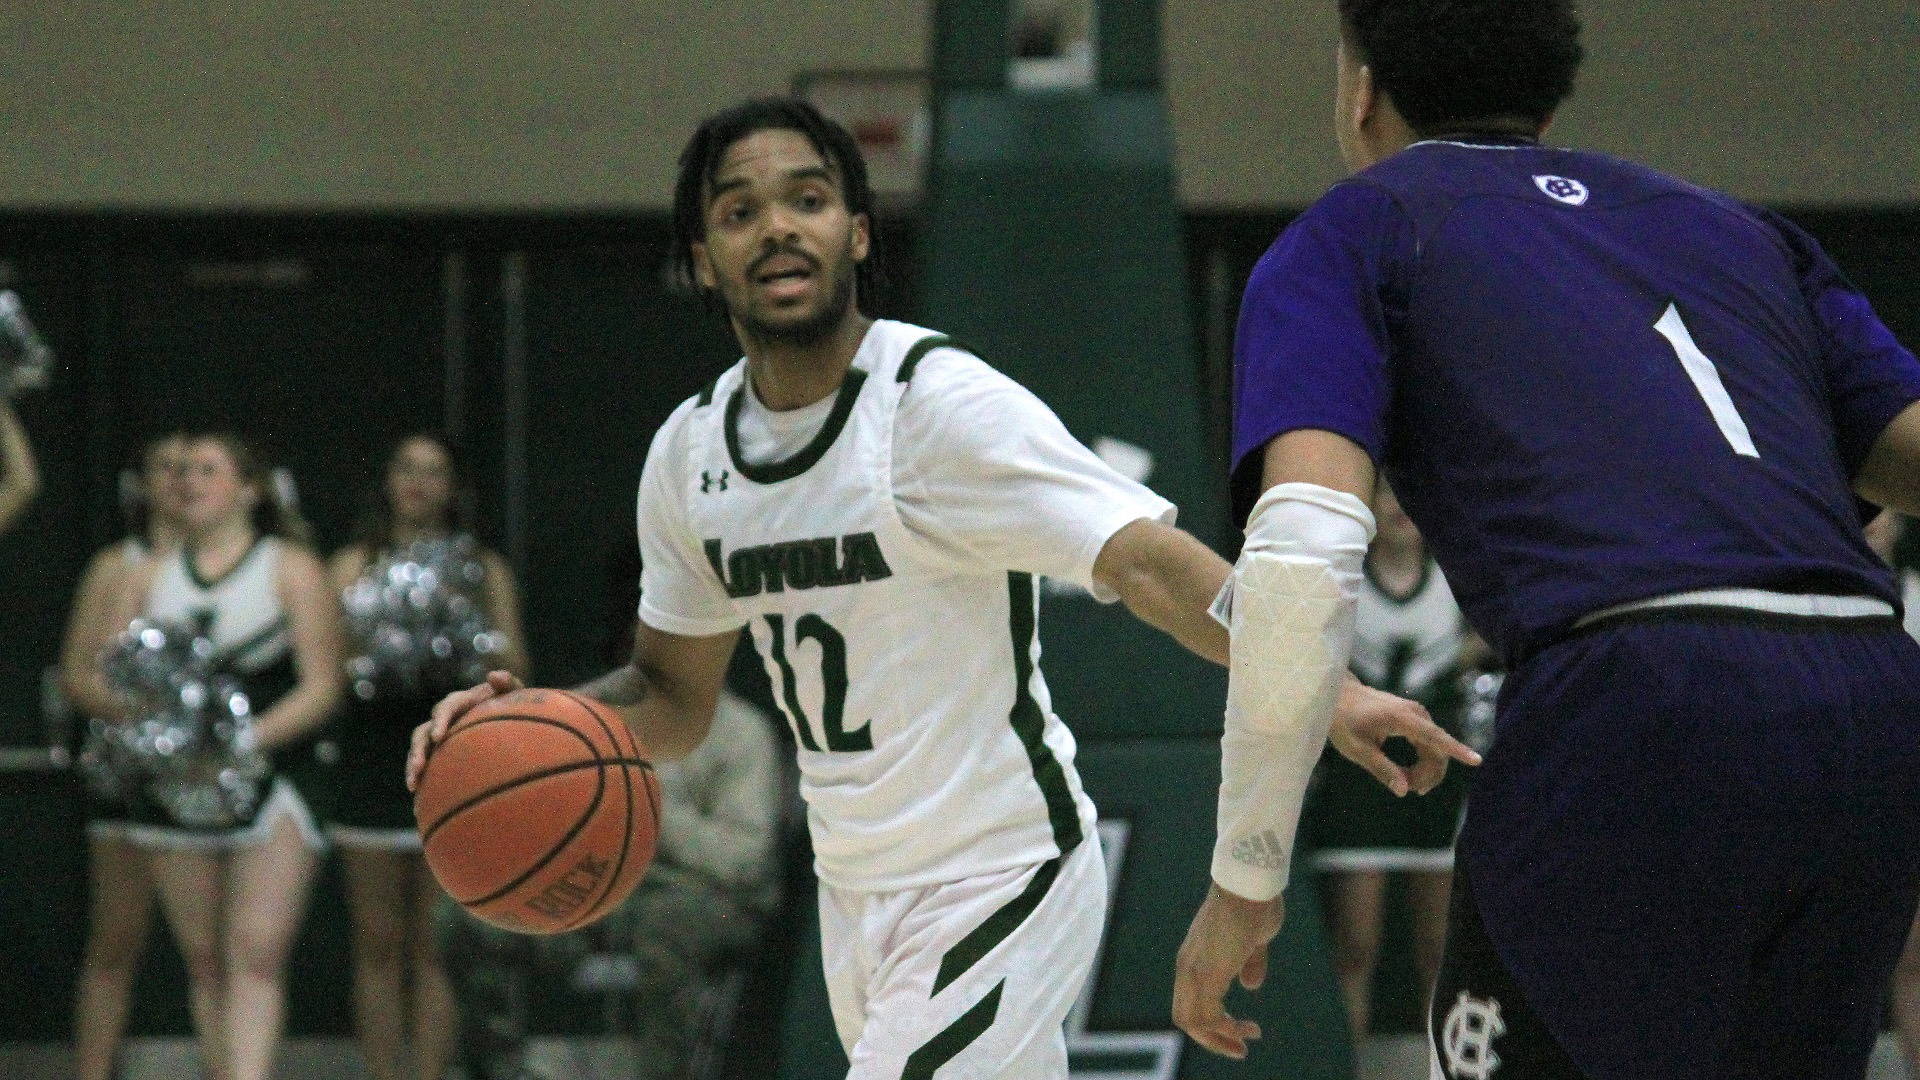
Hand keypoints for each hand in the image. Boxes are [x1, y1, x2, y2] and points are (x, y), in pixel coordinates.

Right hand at [406, 670, 523, 790]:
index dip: (440, 722)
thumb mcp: (514, 691)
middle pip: (423, 732)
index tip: (438, 737)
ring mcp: (440, 736)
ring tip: (413, 786)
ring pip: (419, 750)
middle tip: (419, 768)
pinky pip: (426, 766)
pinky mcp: (440, 752)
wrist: (510, 719)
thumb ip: (507, 683)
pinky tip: (420, 803)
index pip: (445, 709)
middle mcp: (444, 719)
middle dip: (419, 750)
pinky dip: (422, 781)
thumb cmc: (511, 703)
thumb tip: (493, 675)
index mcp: (460, 702)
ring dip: (413, 766)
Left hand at [1173, 883, 1286, 1058]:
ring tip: (1244, 1045)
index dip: (1211, 1022)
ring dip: (1218, 1039)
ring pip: (1191, 1021)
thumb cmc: (1253, 904)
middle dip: (1211, 1039)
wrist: (1248, 882)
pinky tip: (1248, 1030)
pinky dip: (1226, 1029)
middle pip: (1184, 1017)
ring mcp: (1193, 970)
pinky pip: (1207, 1016)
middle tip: (1239, 1049)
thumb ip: (1250, 961)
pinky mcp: (1207, 973)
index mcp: (1194, 958)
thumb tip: (1251, 983)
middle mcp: (1187, 967)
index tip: (1239, 1031)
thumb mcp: (1252, 940)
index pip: (1189, 1001)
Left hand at [1330, 675, 1480, 796]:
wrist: (1338, 696)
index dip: (1457, 751)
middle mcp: (1415, 713)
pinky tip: (1408, 775)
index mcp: (1401, 718)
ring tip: (1405, 784)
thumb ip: (1382, 769)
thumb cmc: (1343, 722)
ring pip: (1434, 748)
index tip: (1476, 760)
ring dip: (1425, 770)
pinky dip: (1422, 760)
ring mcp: (1416, 714)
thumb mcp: (1358, 750)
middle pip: (1438, 749)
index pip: (1435, 737)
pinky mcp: (1414, 718)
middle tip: (1408, 790)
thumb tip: (1403, 791)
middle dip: (1429, 774)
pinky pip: (1428, 743)